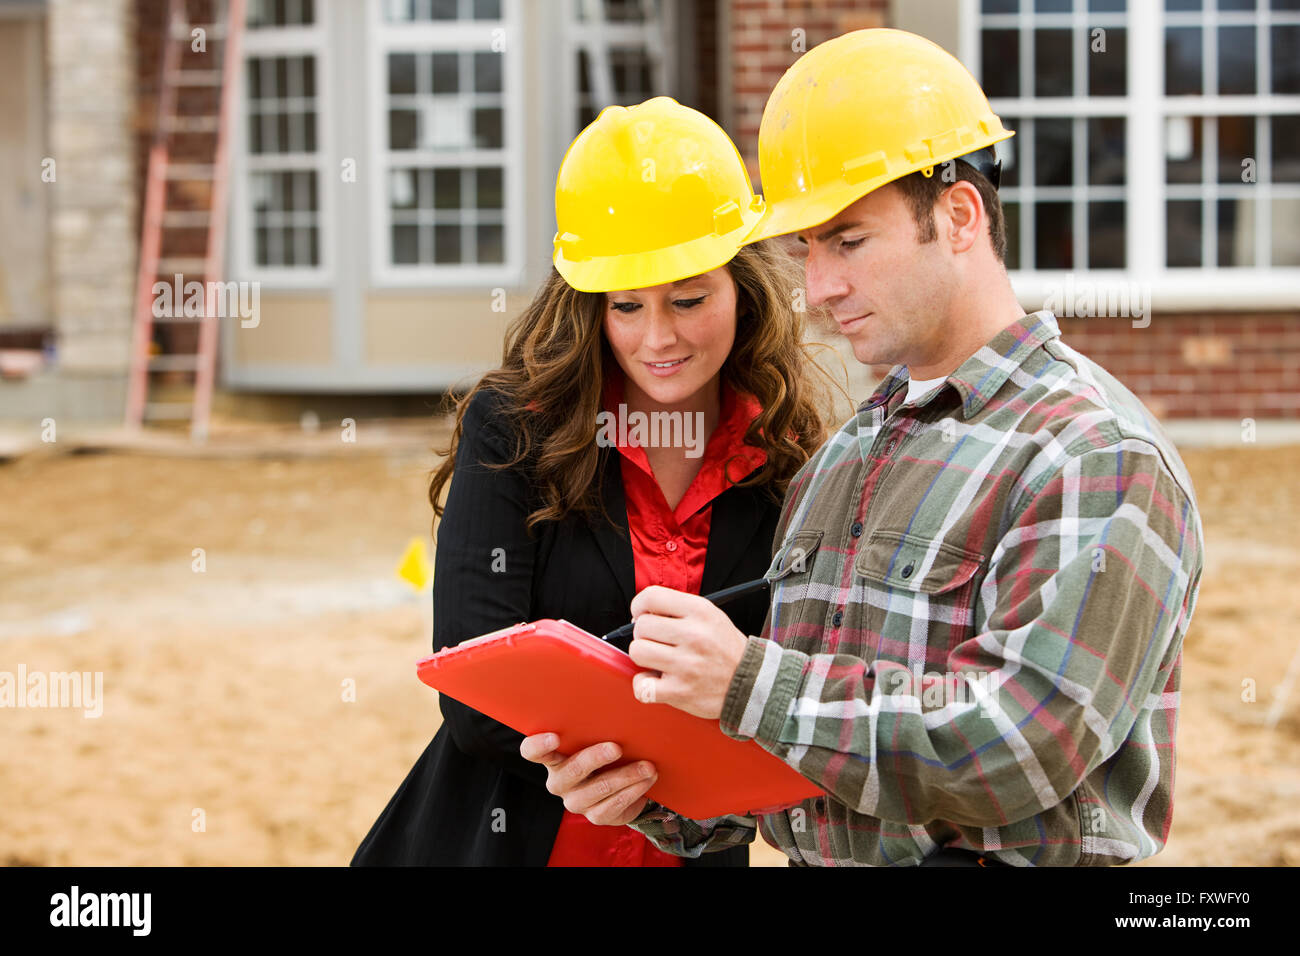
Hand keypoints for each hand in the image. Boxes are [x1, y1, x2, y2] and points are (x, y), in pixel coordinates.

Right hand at [519, 733, 657, 824]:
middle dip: (595, 758)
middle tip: (616, 748)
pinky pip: (613, 806)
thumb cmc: (606, 748)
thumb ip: (594, 722)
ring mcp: (576, 801)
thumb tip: (616, 691)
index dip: (538, 745)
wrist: (624, 783)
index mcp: (553, 757)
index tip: (554, 736)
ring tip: (647, 766)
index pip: (531, 752)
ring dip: (625, 776)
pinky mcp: (595, 816)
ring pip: (598, 789)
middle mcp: (560, 781)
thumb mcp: (597, 735)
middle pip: (570, 771)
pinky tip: (647, 780)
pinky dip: (633, 791)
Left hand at [626, 585, 748, 719]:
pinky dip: (643, 685)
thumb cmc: (725, 649)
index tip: (641, 614)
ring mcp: (686, 665)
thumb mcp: (710, 616)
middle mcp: (694, 635)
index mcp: (700, 612)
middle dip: (644, 634)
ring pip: (638, 651)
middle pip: (641, 626)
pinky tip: (657, 681)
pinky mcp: (680, 691)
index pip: (651, 596)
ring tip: (659, 661)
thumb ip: (678, 610)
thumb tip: (639, 614)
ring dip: (644, 657)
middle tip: (658, 642)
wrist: (751, 683)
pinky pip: (641, 685)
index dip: (639, 605)